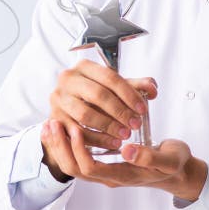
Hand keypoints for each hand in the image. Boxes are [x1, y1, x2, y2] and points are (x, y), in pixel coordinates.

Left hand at [41, 118, 207, 200]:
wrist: (178, 170)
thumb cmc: (174, 162)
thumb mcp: (168, 159)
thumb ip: (149, 156)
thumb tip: (127, 150)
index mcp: (123, 176)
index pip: (90, 168)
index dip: (77, 150)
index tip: (73, 127)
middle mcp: (110, 176)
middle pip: (74, 169)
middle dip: (60, 147)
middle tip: (52, 123)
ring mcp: (106, 171)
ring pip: (73, 165)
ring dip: (60, 145)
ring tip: (51, 123)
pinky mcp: (105, 162)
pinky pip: (79, 157)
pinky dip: (68, 144)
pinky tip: (64, 125)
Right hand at [42, 59, 156, 180]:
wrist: (69, 110)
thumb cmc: (95, 96)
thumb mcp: (113, 88)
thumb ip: (134, 86)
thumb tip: (152, 89)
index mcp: (84, 66)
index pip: (110, 77)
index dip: (128, 93)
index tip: (143, 109)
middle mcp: (67, 79)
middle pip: (97, 94)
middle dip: (119, 111)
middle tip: (136, 124)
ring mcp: (58, 99)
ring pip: (86, 114)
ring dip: (108, 126)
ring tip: (125, 134)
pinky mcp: (55, 118)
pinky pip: (78, 132)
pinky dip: (97, 139)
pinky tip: (113, 143)